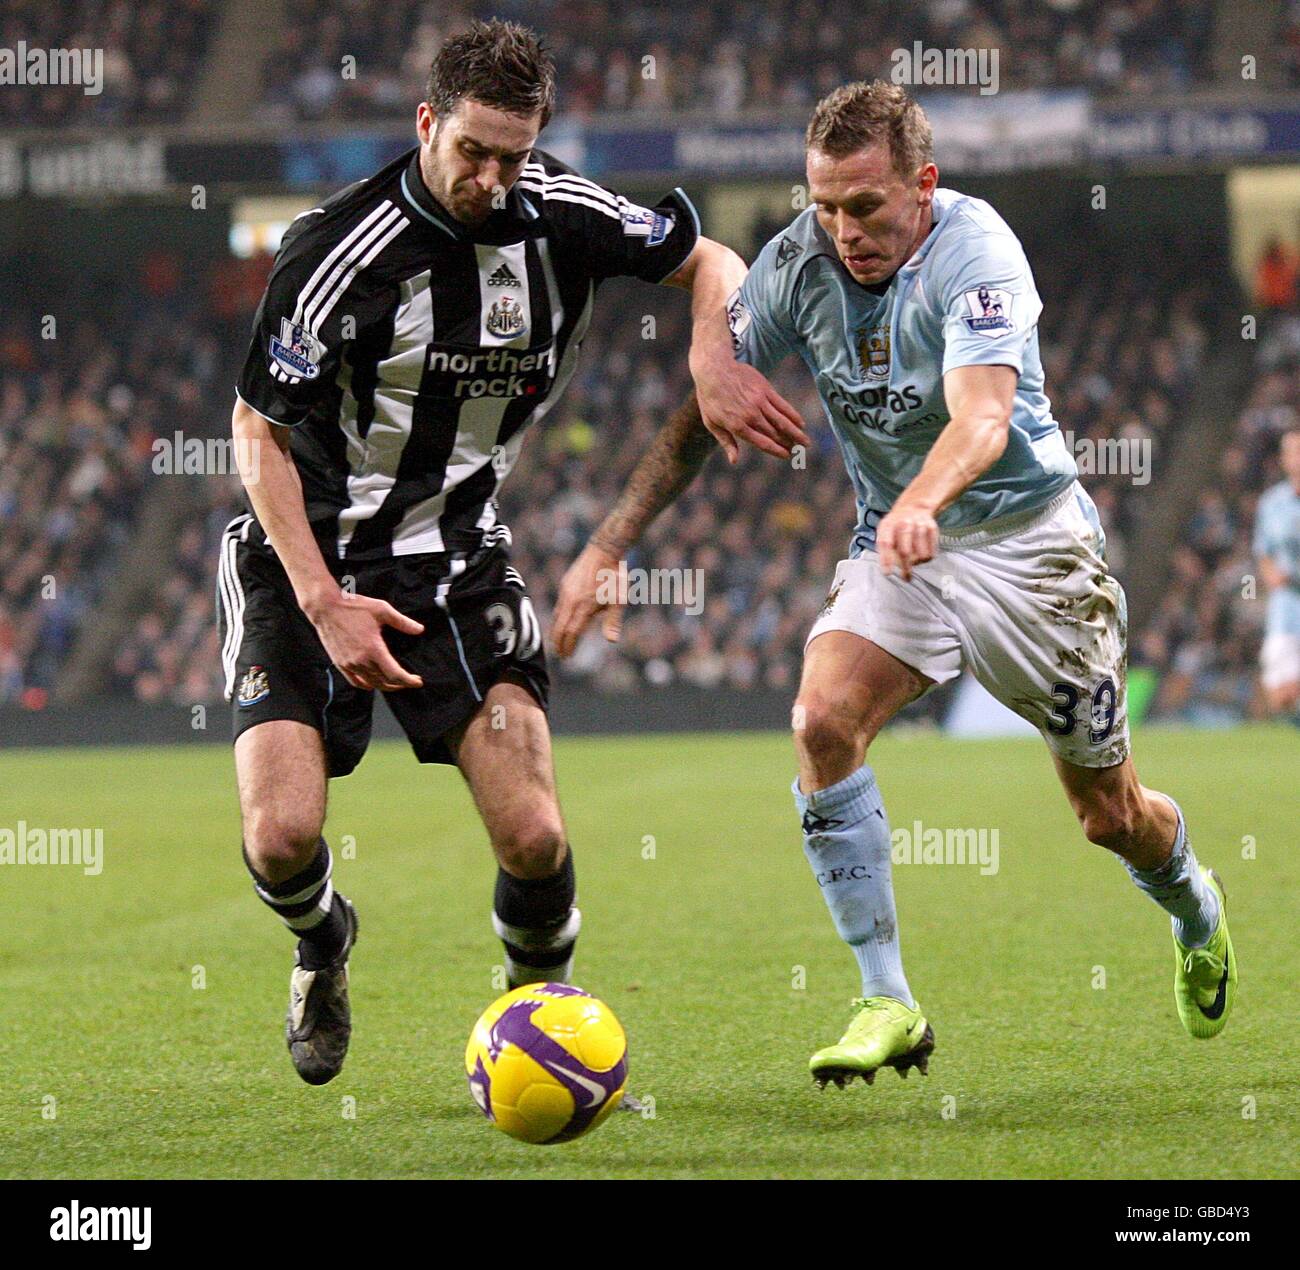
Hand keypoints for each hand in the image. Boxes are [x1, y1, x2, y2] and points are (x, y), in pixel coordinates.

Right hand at [305, 590, 424, 690]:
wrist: (326, 607)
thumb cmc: (354, 606)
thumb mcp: (382, 609)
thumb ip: (402, 622)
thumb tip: (420, 630)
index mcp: (373, 649)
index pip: (395, 674)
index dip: (408, 681)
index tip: (418, 682)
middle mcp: (361, 660)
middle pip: (385, 681)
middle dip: (401, 684)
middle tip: (411, 681)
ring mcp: (349, 664)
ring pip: (371, 684)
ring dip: (386, 686)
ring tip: (396, 684)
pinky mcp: (339, 663)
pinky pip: (355, 681)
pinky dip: (367, 685)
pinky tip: (373, 684)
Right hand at [551, 543, 624, 658]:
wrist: (604, 551)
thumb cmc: (615, 577)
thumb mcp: (619, 600)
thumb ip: (612, 621)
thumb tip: (611, 641)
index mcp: (584, 607)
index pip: (572, 632)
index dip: (569, 646)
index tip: (568, 656)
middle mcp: (571, 600)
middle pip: (559, 627)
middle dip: (558, 643)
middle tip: (559, 655)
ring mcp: (566, 591)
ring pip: (556, 616)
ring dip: (556, 631)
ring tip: (557, 642)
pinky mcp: (565, 584)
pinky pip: (558, 605)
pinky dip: (557, 618)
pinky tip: (560, 621)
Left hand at [692, 350, 808, 462]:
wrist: (714, 369)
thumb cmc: (710, 398)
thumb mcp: (712, 423)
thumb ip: (726, 442)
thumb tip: (734, 461)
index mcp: (738, 426)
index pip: (762, 443)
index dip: (776, 451)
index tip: (786, 456)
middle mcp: (751, 416)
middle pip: (775, 434)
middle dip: (788, 444)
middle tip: (799, 451)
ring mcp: (760, 402)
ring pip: (782, 421)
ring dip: (796, 432)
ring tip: (806, 442)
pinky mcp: (766, 390)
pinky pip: (783, 405)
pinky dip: (793, 415)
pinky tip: (801, 423)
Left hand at [876, 502, 938, 580]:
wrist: (914, 506)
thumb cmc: (896, 525)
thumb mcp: (884, 531)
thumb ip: (884, 548)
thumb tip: (887, 570)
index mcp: (888, 525)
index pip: (886, 543)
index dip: (886, 560)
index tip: (888, 574)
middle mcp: (904, 524)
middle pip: (905, 551)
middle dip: (906, 568)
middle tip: (906, 577)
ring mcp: (919, 525)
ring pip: (921, 554)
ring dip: (918, 562)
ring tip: (915, 562)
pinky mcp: (932, 527)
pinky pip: (932, 551)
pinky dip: (928, 557)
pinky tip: (922, 555)